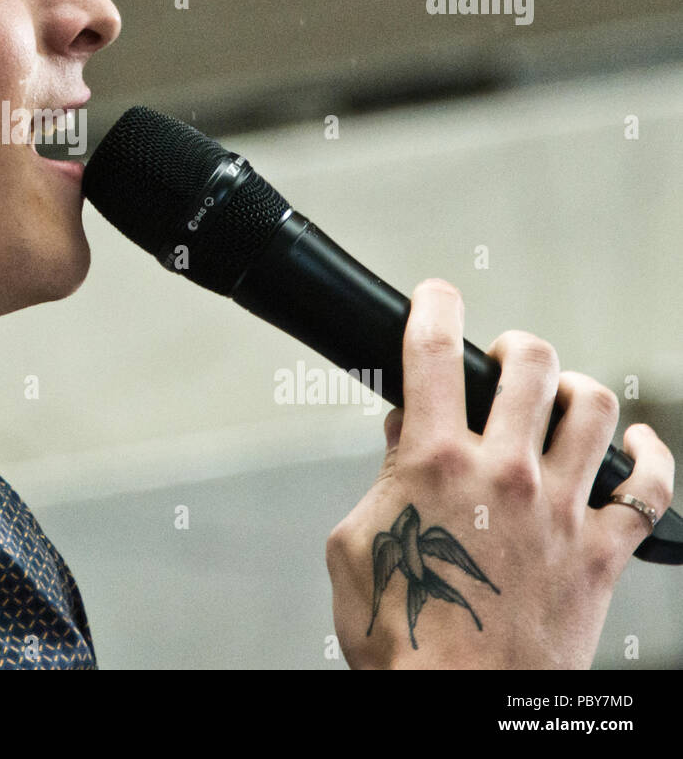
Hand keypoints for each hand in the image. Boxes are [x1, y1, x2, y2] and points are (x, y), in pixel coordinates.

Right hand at [325, 279, 674, 668]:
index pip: (435, 353)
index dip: (433, 306)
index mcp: (434, 463)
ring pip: (595, 408)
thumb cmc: (401, 635)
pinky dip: (649, 458)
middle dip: (514, 345)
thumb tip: (403, 434)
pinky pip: (650, 489)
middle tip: (504, 357)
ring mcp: (562, 509)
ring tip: (558, 397)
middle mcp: (505, 472)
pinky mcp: (603, 553)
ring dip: (575, 388)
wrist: (458, 708)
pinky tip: (636, 447)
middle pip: (530, 363)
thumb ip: (378, 478)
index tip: (435, 296)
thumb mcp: (353, 544)